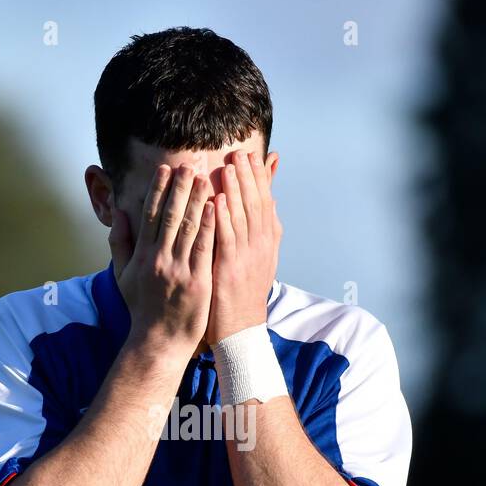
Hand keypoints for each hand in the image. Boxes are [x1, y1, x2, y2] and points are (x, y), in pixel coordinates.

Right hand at [109, 164, 215, 350]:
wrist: (158, 342)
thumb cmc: (142, 309)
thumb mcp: (122, 276)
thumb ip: (119, 243)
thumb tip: (118, 214)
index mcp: (143, 255)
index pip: (151, 215)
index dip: (159, 190)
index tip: (166, 169)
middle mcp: (159, 259)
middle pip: (171, 215)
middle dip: (180, 186)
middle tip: (189, 163)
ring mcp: (179, 270)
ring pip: (189, 227)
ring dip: (197, 198)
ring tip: (205, 176)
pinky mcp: (197, 281)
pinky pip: (205, 248)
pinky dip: (210, 225)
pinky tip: (216, 206)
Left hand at [207, 151, 281, 345]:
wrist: (242, 331)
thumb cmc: (243, 295)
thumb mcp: (258, 261)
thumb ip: (261, 231)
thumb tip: (269, 204)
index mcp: (266, 243)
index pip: (264, 203)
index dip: (259, 179)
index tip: (251, 156)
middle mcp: (260, 247)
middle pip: (255, 204)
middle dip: (248, 177)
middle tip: (239, 153)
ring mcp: (247, 258)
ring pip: (242, 218)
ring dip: (236, 191)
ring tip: (228, 167)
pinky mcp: (231, 270)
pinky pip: (227, 239)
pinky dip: (223, 218)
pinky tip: (216, 200)